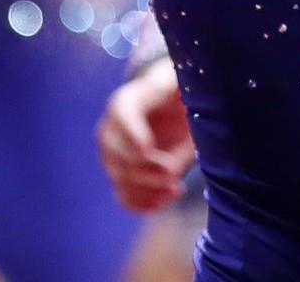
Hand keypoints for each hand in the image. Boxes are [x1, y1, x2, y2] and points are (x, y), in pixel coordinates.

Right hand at [95, 57, 195, 212]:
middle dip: (145, 169)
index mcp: (127, 101)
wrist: (174, 104)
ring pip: (118, 178)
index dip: (132, 135)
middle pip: (116, 155)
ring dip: (146, 190)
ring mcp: (112, 155)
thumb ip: (185, 120)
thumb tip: (173, 163)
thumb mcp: (188, 97)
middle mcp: (111, 129)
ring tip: (175, 189)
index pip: (121, 116)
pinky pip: (123, 196)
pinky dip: (140, 203)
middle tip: (173, 174)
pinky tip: (162, 201)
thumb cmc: (183, 95)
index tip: (148, 149)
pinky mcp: (122, 175)